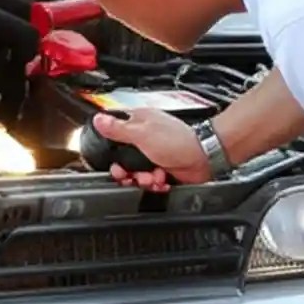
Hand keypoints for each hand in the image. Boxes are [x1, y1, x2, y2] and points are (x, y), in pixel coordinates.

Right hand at [93, 108, 211, 191]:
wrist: (204, 157)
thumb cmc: (178, 141)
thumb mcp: (142, 134)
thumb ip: (118, 129)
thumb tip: (98, 119)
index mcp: (137, 124)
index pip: (113, 138)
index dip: (112, 155)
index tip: (117, 165)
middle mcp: (144, 139)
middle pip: (123, 161)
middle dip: (128, 172)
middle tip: (134, 175)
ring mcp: (153, 155)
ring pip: (136, 174)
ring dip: (143, 180)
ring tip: (153, 177)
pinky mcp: (162, 169)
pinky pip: (150, 181)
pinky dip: (155, 185)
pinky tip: (161, 181)